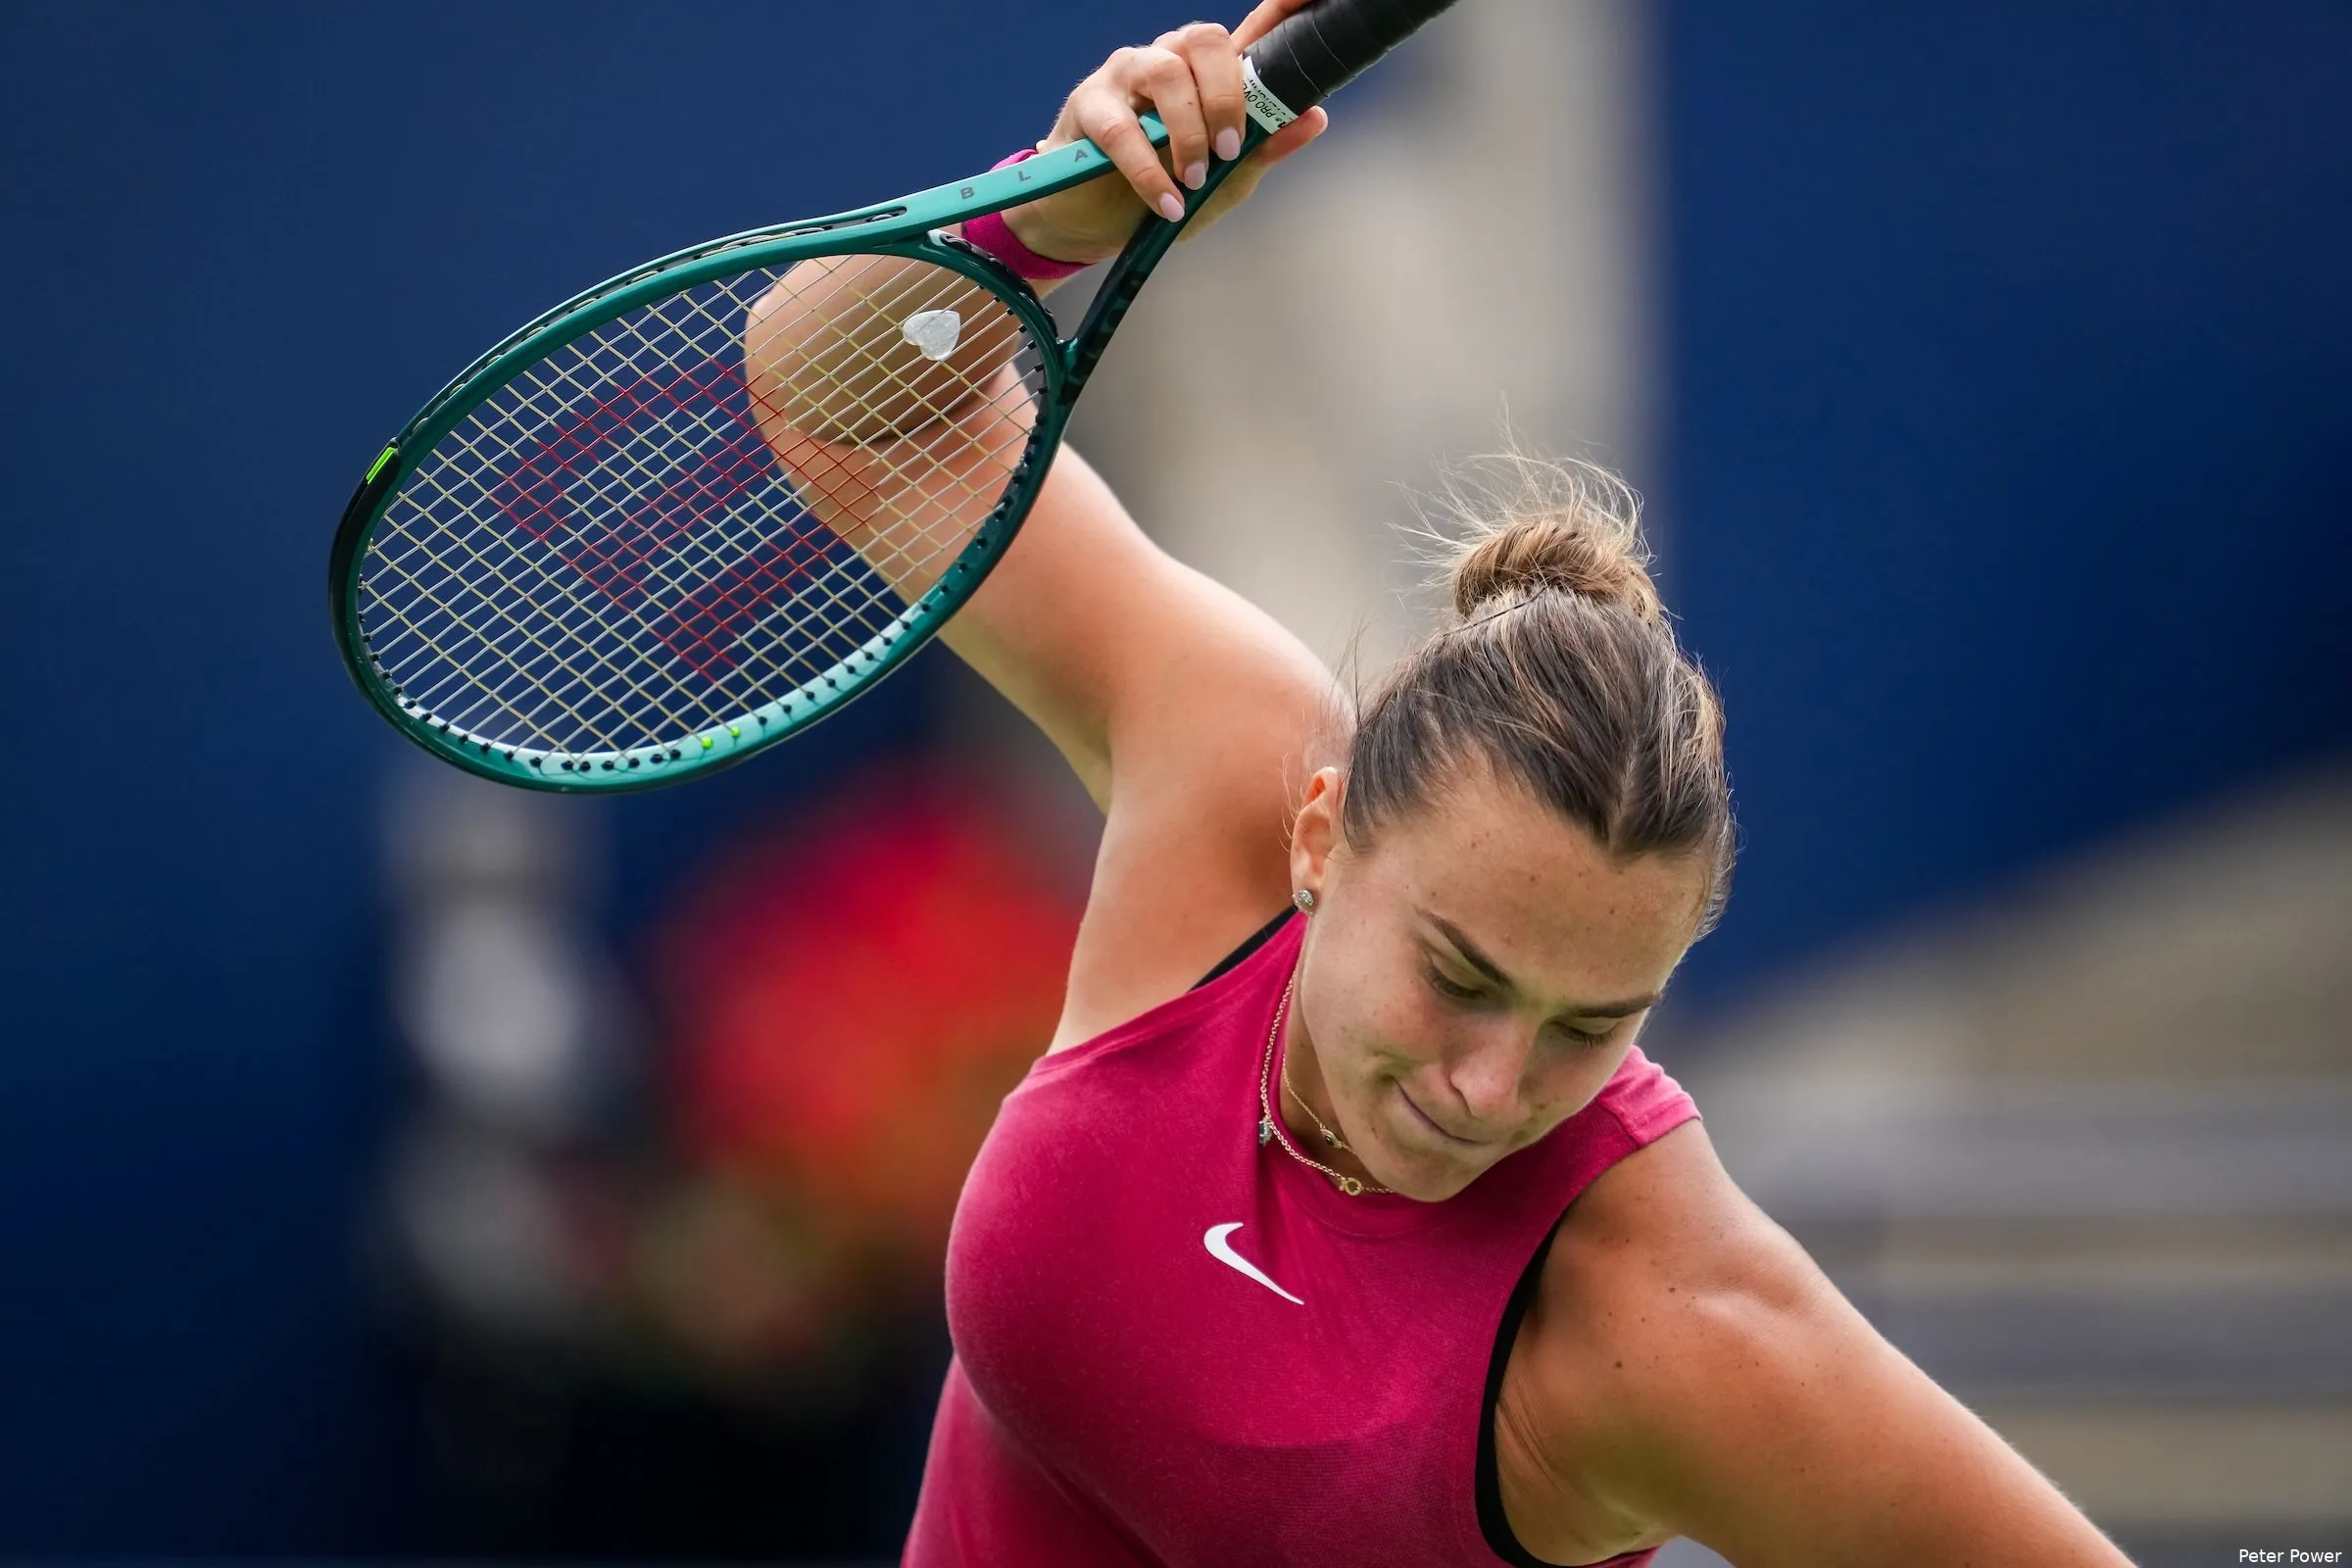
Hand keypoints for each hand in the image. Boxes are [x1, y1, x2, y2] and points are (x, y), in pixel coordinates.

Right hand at [999, 2, 1331, 265]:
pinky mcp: (1086, 106)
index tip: (1288, 82)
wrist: (1093, 227)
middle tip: (1228, 151)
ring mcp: (1123, 76)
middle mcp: (1163, 59)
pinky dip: (1148, 171)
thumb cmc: (1161, 192)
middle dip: (1226, 97)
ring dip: (1188, 130)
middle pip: (1203, 40)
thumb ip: (1263, 147)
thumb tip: (1315, 117)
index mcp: (1200, 71)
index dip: (1265, 42)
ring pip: (1165, 72)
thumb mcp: (1223, 179)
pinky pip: (1122, 128)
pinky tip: (1165, 202)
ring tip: (1193, 180)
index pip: (1234, 41)